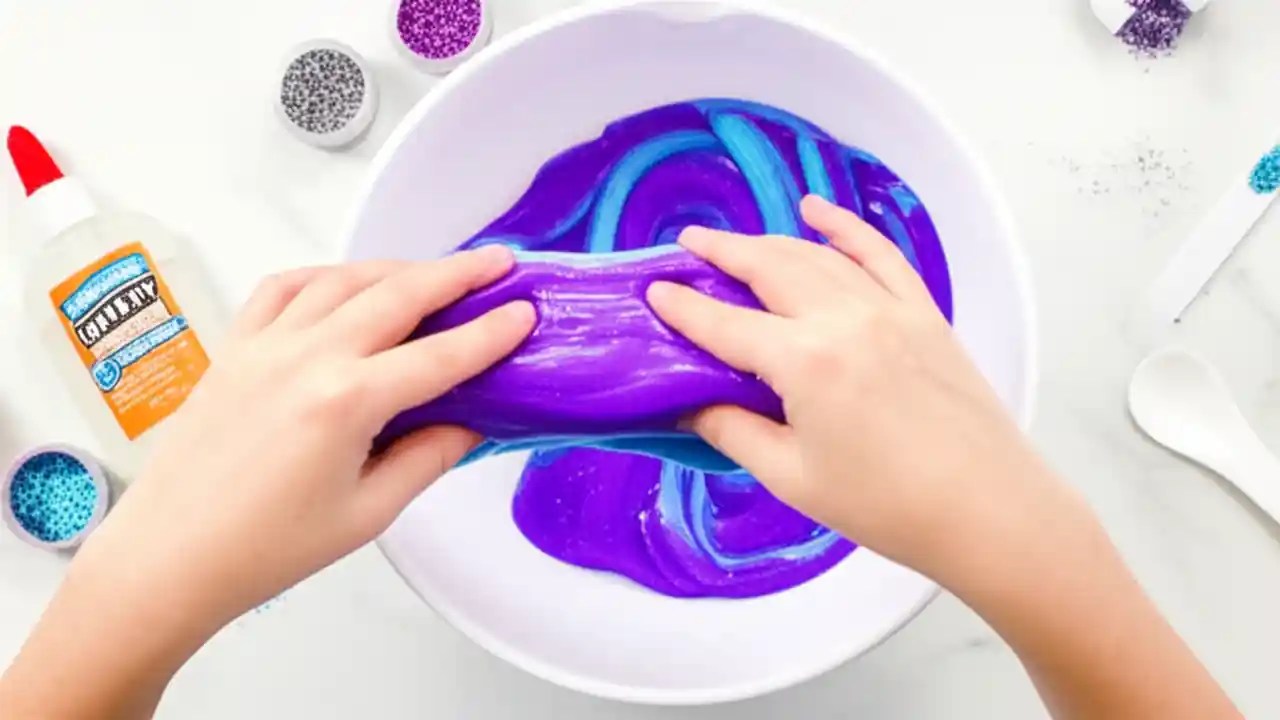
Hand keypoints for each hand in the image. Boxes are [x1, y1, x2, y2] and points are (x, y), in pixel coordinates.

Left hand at [80, 247, 534, 625]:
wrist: (172, 555)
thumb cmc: (267, 549)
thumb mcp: (368, 513)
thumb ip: (428, 457)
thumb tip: (471, 421)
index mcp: (346, 403)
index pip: (439, 355)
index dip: (490, 332)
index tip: (525, 311)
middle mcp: (307, 357)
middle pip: (398, 295)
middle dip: (456, 274)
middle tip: (499, 263)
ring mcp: (265, 344)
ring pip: (344, 279)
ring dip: (397, 267)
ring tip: (436, 272)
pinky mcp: (235, 347)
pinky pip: (284, 288)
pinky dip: (326, 276)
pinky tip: (348, 284)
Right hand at [647, 195, 1045, 574]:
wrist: (987, 510)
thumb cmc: (885, 506)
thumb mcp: (792, 478)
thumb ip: (734, 432)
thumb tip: (690, 404)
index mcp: (805, 362)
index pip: (726, 325)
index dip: (684, 308)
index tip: (653, 290)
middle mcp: (844, 319)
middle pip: (769, 269)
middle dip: (723, 253)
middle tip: (687, 245)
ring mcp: (889, 310)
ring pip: (818, 257)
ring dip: (770, 242)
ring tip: (735, 242)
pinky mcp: (924, 315)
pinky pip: (879, 255)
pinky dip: (845, 228)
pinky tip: (816, 211)